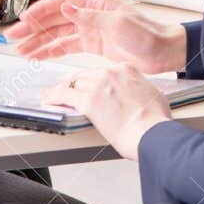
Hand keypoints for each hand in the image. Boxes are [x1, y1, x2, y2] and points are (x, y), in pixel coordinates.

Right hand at [5, 0, 187, 71]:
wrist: (163, 52)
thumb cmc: (147, 34)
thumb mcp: (118, 23)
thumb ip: (90, 16)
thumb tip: (65, 6)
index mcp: (95, 1)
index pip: (60, 1)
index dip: (40, 9)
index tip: (24, 19)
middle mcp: (89, 13)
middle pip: (54, 18)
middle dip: (32, 28)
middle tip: (13, 37)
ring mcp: (89, 29)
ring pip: (56, 34)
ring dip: (38, 42)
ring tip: (20, 51)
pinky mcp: (91, 44)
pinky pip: (65, 46)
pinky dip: (50, 50)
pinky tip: (37, 55)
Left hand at [40, 56, 170, 159]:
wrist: (153, 133)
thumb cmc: (156, 122)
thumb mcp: (153, 96)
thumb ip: (140, 90)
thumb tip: (138, 95)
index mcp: (127, 70)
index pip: (101, 72)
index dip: (91, 81)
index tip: (87, 86)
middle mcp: (111, 73)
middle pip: (84, 76)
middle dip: (74, 85)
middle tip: (67, 92)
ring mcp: (97, 85)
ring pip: (72, 84)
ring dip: (61, 91)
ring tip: (53, 97)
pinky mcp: (87, 100)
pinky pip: (62, 95)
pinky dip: (52, 97)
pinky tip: (47, 101)